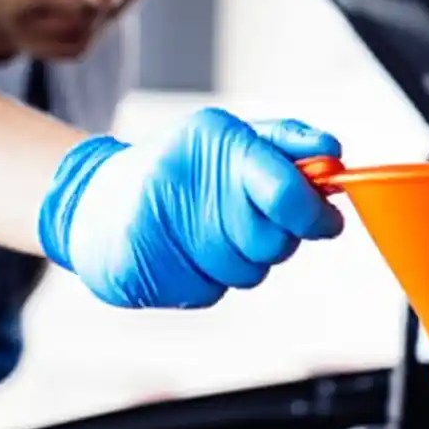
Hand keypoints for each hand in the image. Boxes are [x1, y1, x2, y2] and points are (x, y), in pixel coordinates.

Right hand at [38, 108, 343, 307]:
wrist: (94, 202)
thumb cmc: (181, 167)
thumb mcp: (233, 138)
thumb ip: (289, 145)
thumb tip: (333, 154)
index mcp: (216, 140)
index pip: (286, 193)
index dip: (315, 214)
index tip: (326, 221)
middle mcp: (185, 181)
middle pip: (273, 241)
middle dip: (276, 238)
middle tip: (253, 222)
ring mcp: (160, 228)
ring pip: (247, 271)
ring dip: (242, 259)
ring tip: (210, 231)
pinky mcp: (144, 272)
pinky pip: (211, 290)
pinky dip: (208, 277)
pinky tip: (185, 251)